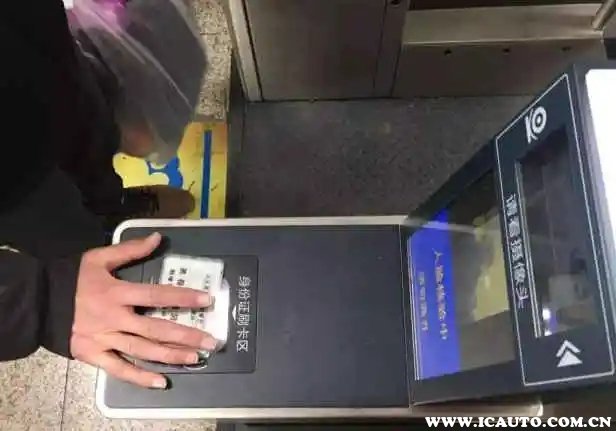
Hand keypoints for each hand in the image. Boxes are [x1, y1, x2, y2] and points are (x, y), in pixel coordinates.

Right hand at [70, 233, 217, 388]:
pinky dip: (139, 377)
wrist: (38, 302)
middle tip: (211, 342)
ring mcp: (104, 339)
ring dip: (170, 356)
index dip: (182, 297)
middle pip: (155, 329)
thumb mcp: (98, 258)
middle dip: (185, 336)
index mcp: (116, 293)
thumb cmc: (72, 278)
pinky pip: (118, 369)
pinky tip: (160, 382)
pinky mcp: (93, 355)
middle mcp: (114, 318)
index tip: (206, 300)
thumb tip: (157, 237)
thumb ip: (130, 250)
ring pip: (142, 351)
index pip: (156, 295)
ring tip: (195, 359)